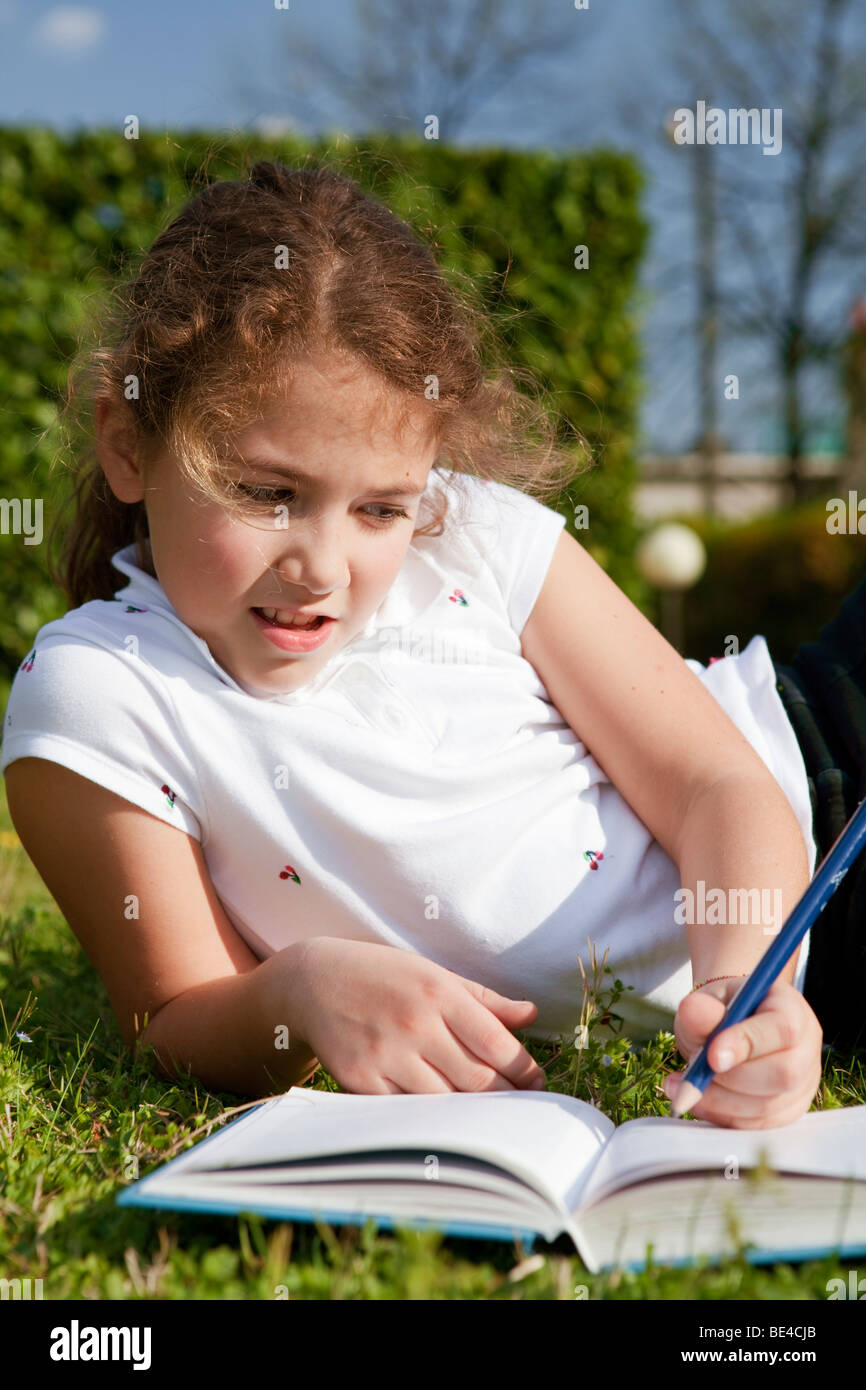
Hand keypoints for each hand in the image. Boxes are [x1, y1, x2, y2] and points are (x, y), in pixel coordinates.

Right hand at [285, 936, 546, 1094]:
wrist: (313, 981)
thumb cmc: (382, 976)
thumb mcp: (433, 974)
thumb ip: (484, 999)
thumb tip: (531, 1015)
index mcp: (438, 992)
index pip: (496, 1042)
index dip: (524, 1069)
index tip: (536, 1081)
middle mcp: (414, 1023)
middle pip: (477, 1079)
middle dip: (506, 1097)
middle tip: (520, 1105)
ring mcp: (385, 1054)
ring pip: (445, 1102)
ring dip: (470, 1112)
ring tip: (487, 1115)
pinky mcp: (359, 1079)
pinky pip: (406, 1111)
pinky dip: (428, 1117)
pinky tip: (443, 1117)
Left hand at [662, 975, 823, 1127]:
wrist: (729, 1029)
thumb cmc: (723, 1012)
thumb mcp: (708, 1001)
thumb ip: (701, 1008)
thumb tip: (694, 1011)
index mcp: (792, 1009)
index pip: (784, 1029)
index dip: (748, 1044)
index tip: (711, 1057)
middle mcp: (806, 1046)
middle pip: (784, 1074)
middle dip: (731, 1078)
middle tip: (693, 1070)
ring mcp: (803, 1082)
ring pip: (769, 1105)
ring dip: (720, 1100)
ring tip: (684, 1085)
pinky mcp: (789, 1109)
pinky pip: (759, 1124)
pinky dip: (724, 1116)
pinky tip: (700, 1100)